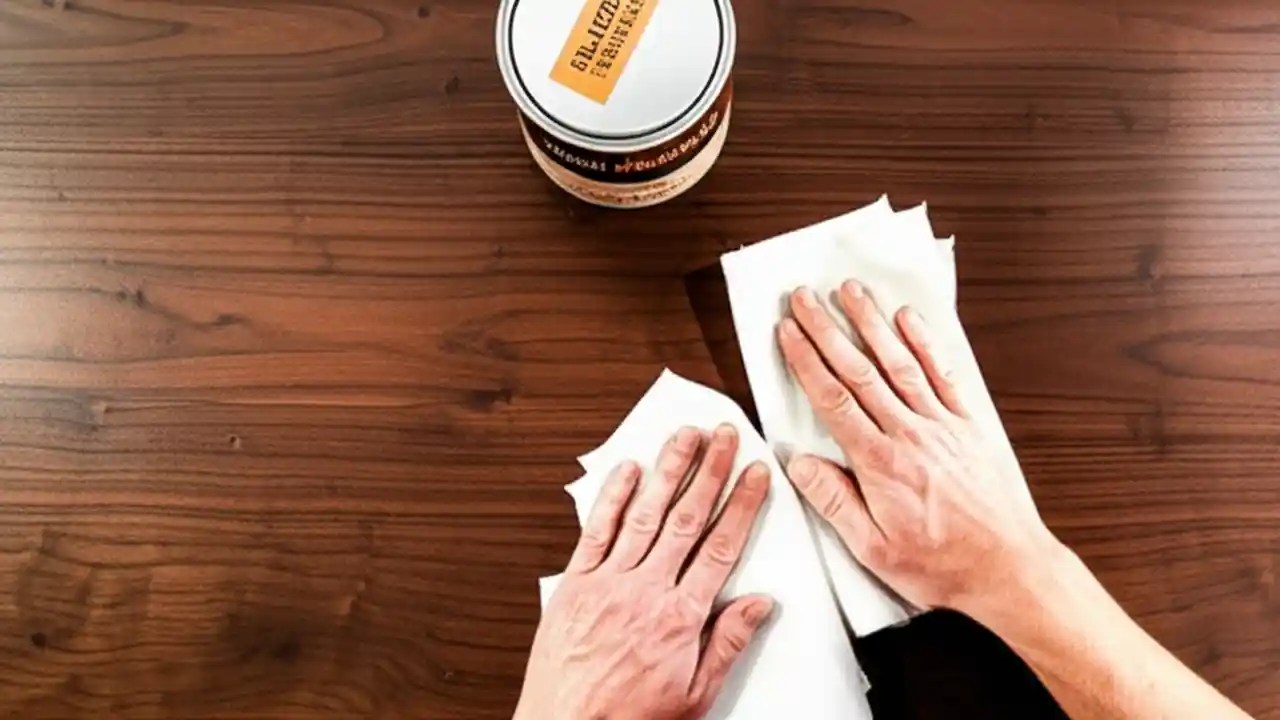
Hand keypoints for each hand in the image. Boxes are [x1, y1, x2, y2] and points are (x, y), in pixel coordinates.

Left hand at [516, 425, 773, 719]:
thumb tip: (759, 605)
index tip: (754, 476)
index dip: (742, 505)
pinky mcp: (574, 584)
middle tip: (725, 437)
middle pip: (687, 518)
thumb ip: (728, 643)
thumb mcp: (695, 694)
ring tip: (684, 437)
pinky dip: (613, 497)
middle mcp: (645, 591)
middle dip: (710, 471)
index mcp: (680, 617)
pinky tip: (628, 470)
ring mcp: (607, 583)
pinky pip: (596, 531)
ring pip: (644, 513)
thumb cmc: (626, 718)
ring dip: (667, 470)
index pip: (722, 546)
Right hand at [775, 281, 1059, 617]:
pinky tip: (908, 320)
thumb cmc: (942, 565)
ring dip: (871, 322)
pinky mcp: (971, 426)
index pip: (833, 399)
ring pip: (899, 361)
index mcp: (880, 463)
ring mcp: (943, 425)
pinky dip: (925, 343)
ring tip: (850, 290)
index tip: (787, 333)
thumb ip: (834, 502)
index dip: (806, 361)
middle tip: (804, 298)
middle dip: (826, 329)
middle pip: (859, 369)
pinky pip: (944, 374)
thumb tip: (799, 464)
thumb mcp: (873, 549)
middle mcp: (910, 434)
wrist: (1009, 569)